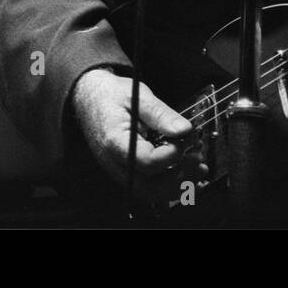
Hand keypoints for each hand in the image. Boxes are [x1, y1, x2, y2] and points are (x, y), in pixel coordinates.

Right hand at [71, 68, 206, 199]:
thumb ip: (161, 114)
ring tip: (199, 169)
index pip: (146, 161)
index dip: (170, 155)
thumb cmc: (111, 95)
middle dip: (179, 178)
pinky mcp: (126, 171)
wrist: (88, 99)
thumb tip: (184, 130)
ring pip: (149, 192)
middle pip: (148, 186)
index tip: (186, 140)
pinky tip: (187, 174)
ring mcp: (119, 170)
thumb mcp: (138, 95)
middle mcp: (115, 163)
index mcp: (115, 142)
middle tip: (198, 161)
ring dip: (178, 185)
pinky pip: (148, 186)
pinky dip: (170, 184)